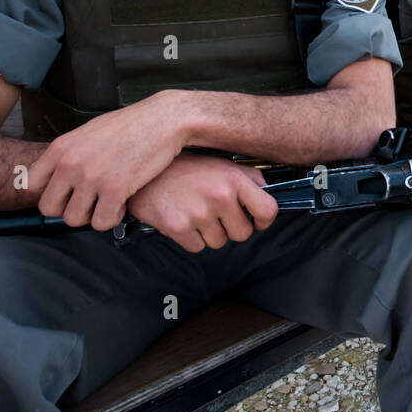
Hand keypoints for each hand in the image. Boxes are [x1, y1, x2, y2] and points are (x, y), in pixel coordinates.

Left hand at [29, 92, 187, 230]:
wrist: (162, 119)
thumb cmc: (130, 125)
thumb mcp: (88, 132)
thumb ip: (70, 153)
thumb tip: (58, 174)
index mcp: (61, 148)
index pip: (30, 184)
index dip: (49, 192)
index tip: (65, 193)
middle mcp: (70, 163)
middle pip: (49, 208)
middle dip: (68, 209)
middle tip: (88, 202)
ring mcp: (91, 177)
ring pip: (74, 219)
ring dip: (91, 216)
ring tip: (107, 202)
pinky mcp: (115, 189)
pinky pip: (101, 222)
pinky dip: (112, 218)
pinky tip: (121, 204)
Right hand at [127, 155, 276, 252]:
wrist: (143, 174)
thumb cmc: (183, 169)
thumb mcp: (220, 164)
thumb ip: (247, 177)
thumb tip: (267, 191)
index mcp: (233, 179)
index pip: (267, 210)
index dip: (264, 220)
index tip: (256, 221)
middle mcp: (219, 196)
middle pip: (243, 234)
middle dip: (232, 228)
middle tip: (216, 214)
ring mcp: (199, 213)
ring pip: (219, 243)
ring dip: (210, 233)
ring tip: (196, 213)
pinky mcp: (179, 228)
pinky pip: (197, 247)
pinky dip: (191, 239)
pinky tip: (184, 219)